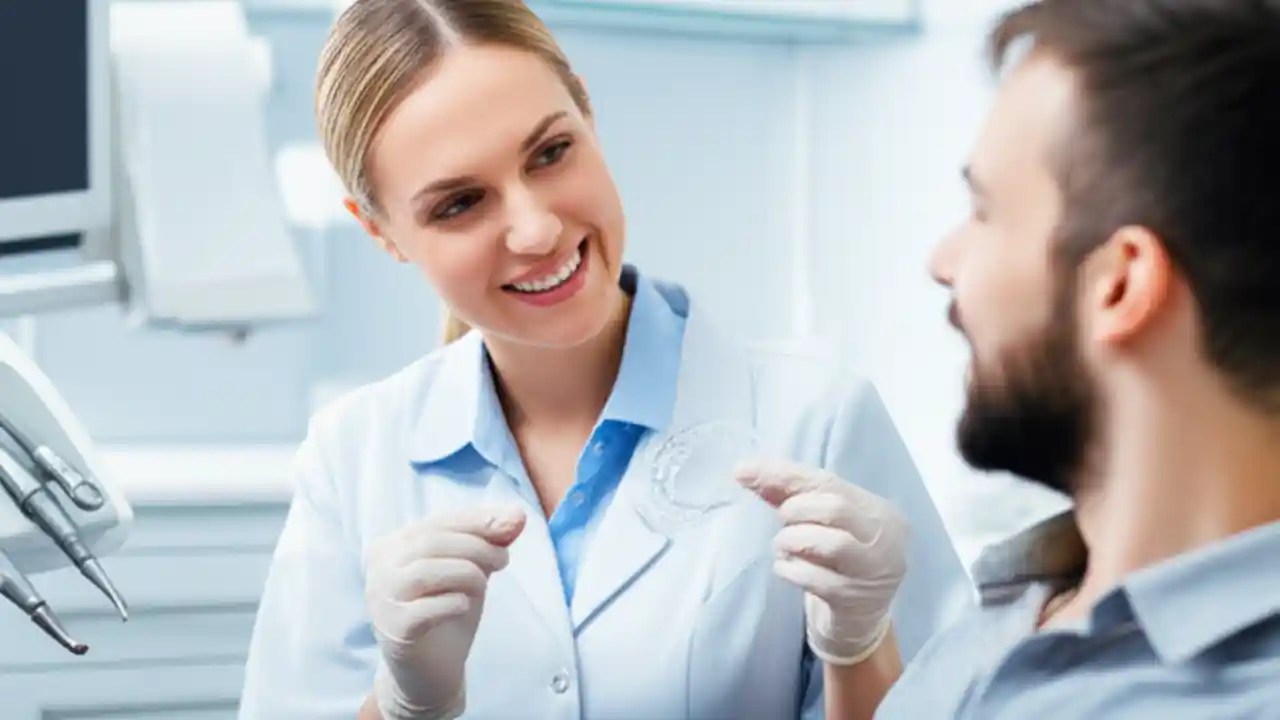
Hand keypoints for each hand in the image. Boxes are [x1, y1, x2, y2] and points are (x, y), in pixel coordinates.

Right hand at [365, 505, 525, 719]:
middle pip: (431, 542)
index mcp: (391, 545)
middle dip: (477, 546)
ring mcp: (381, 600)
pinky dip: (455, 603)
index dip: (478, 520)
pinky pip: (426, 608)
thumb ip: (488, 540)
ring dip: (468, 573)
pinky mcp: (394, 630)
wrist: (430, 671)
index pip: (437, 522)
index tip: (514, 523)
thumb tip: (518, 514)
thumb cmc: (446, 612)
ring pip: (426, 570)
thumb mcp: (470, 568)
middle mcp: (379, 569)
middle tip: (503, 559)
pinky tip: (464, 607)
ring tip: (484, 585)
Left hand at [736, 460, 907, 665]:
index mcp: (878, 510)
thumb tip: (744, 471)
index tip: (742, 471)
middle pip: (835, 507)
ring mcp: (873, 571)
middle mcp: (885, 537)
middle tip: (783, 523)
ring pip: (832, 543)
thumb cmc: (836, 563)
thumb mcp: (818, 524)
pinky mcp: (854, 599)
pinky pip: (817, 580)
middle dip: (796, 511)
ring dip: (793, 540)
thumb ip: (788, 497)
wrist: (858, 622)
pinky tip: (786, 569)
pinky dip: (792, 570)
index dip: (783, 475)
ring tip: (783, 547)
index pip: (828, 481)